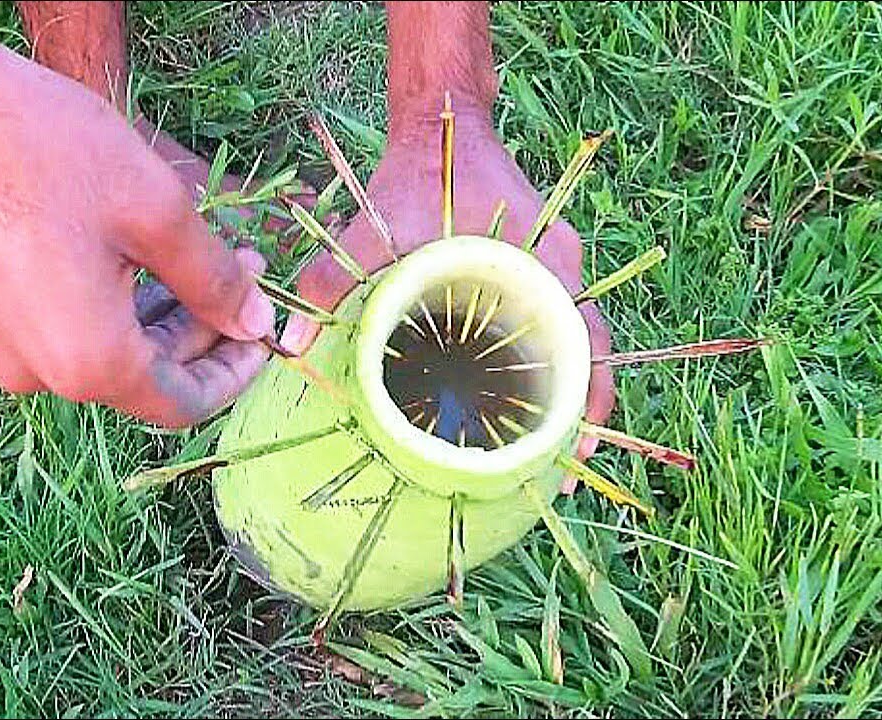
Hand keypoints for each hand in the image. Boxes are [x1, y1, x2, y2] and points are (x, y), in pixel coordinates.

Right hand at [0, 40, 273, 427]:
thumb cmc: (46, 152)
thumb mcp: (158, 213)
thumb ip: (215, 281)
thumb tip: (256, 322)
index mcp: (88, 363)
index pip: (182, 403)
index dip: (232, 372)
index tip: (264, 332)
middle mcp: (39, 375)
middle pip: (144, 378)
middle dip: (201, 329)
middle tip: (242, 264)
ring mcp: (2, 348)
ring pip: (105, 352)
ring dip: (159, 313)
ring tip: (201, 251)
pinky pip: (64, 330)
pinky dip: (111, 305)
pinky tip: (135, 255)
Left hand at [284, 101, 614, 461]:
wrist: (443, 119)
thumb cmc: (420, 172)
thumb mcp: (374, 227)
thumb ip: (331, 280)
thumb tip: (289, 345)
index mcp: (543, 262)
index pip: (588, 339)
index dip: (592, 394)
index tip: (582, 442)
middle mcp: (558, 267)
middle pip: (585, 349)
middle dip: (576, 406)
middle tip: (558, 461)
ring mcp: (548, 267)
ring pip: (568, 338)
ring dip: (559, 385)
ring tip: (538, 442)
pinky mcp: (530, 266)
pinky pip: (546, 319)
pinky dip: (538, 356)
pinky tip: (510, 391)